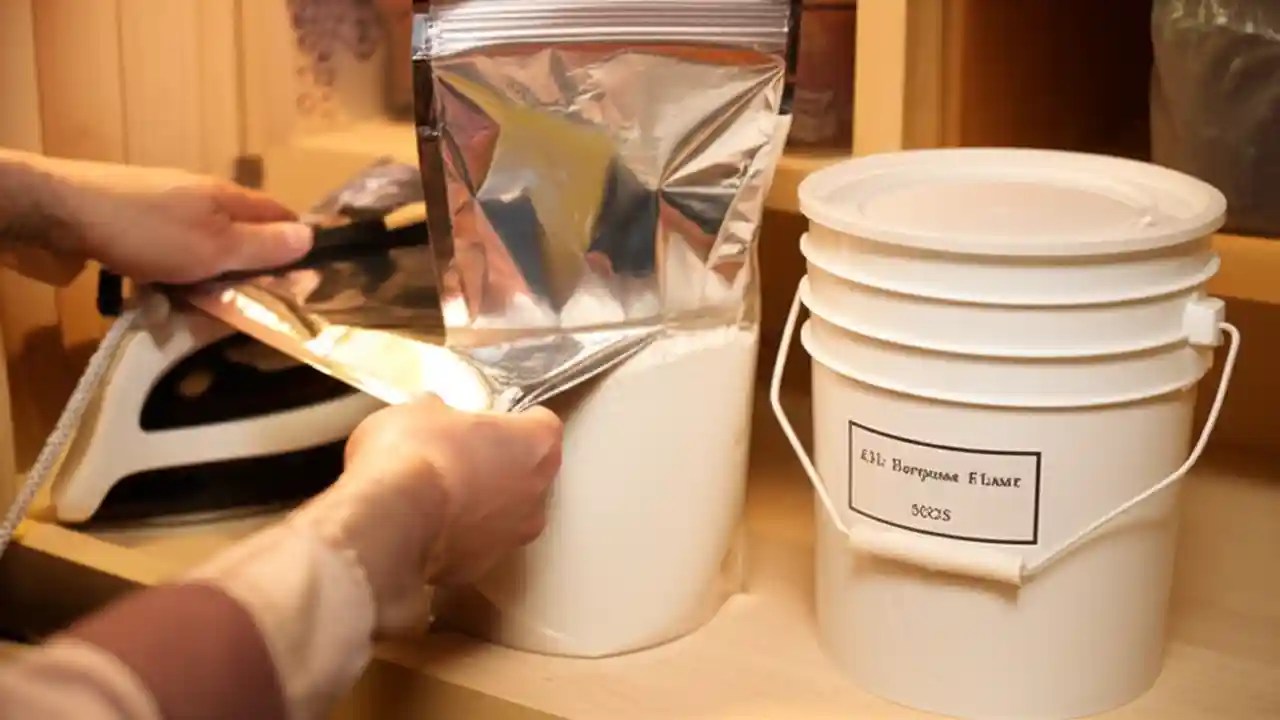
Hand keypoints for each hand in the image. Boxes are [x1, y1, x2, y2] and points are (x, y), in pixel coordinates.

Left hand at [49, 159, 313, 283]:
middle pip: (242, 230)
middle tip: (252, 304)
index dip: (296, 244)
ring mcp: (167, 203)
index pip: (280, 215)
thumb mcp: (216, 248)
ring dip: (210, 272)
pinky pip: (171, 248)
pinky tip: (162, 289)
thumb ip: (262, 246)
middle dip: (250, 265)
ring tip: (204, 306)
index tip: (305, 280)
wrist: (65, 212)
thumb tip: (312, 237)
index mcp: (230, 197)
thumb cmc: (150, 233)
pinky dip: (175, 270)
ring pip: (205, 242)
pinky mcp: (136, 217)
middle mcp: (203, 194)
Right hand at [290, 396, 561, 634]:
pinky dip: (458, 536)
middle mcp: (538, 493)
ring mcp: (514, 537)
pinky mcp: (483, 568)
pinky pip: (476, 544)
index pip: (541, 425)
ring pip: (506, 513)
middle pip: (529, 472)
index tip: (488, 421)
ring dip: (482, 504)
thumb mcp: (418, 411)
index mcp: (536, 445)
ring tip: (440, 495)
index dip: (514, 421)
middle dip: (501, 464)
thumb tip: (434, 413)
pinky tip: (426, 527)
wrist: (389, 523)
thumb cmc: (415, 453)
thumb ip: (440, 413)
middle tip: (461, 454)